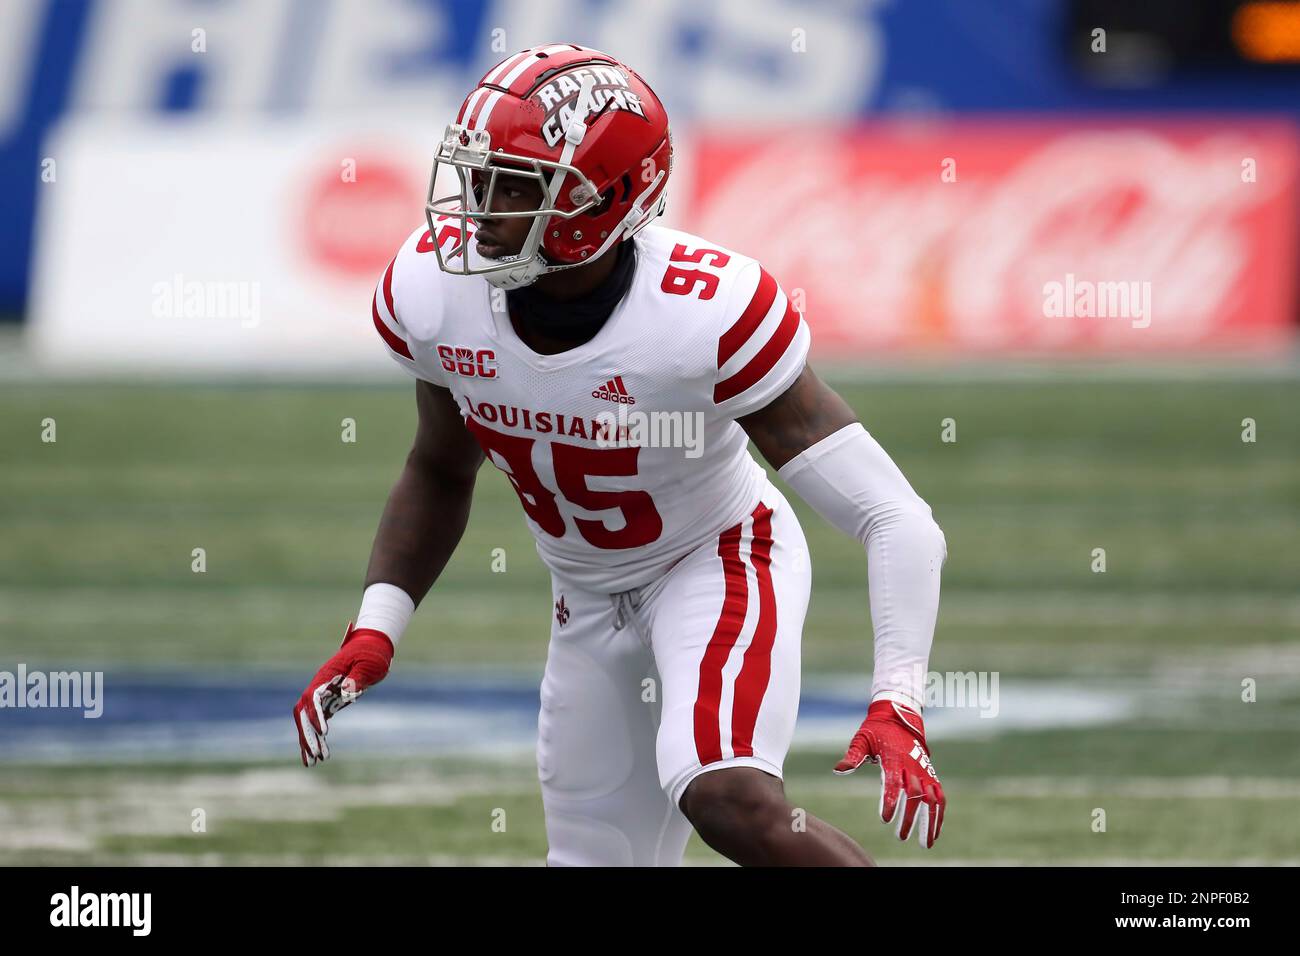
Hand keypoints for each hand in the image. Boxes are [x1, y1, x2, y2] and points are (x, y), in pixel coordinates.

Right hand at [293, 622, 393, 766]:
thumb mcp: (369, 663)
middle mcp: (319, 685)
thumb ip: (358, 676)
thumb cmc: (372, 653)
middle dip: (307, 734)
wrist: (373, 645)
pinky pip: (318, 721)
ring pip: (308, 720)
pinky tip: (319, 754)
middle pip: (304, 712)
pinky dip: (316, 737)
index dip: (315, 715)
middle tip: (316, 756)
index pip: (313, 697)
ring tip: (313, 763)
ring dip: (309, 740)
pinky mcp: (329, 701)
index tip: (324, 732)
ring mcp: (322, 694)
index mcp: (326, 674)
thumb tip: (346, 691)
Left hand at [834, 699, 944, 848]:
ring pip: (932, 799)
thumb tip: (839, 769)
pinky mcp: (931, 774)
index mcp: (894, 758)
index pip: (893, 783)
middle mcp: (912, 766)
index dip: (890, 801)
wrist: (899, 716)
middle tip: (901, 836)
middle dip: (909, 818)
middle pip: (915, 795)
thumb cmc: (877, 730)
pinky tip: (934, 830)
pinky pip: (939, 796)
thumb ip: (853, 756)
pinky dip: (939, 813)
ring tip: (926, 842)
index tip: (885, 818)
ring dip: (931, 821)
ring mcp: (924, 771)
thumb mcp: (862, 739)